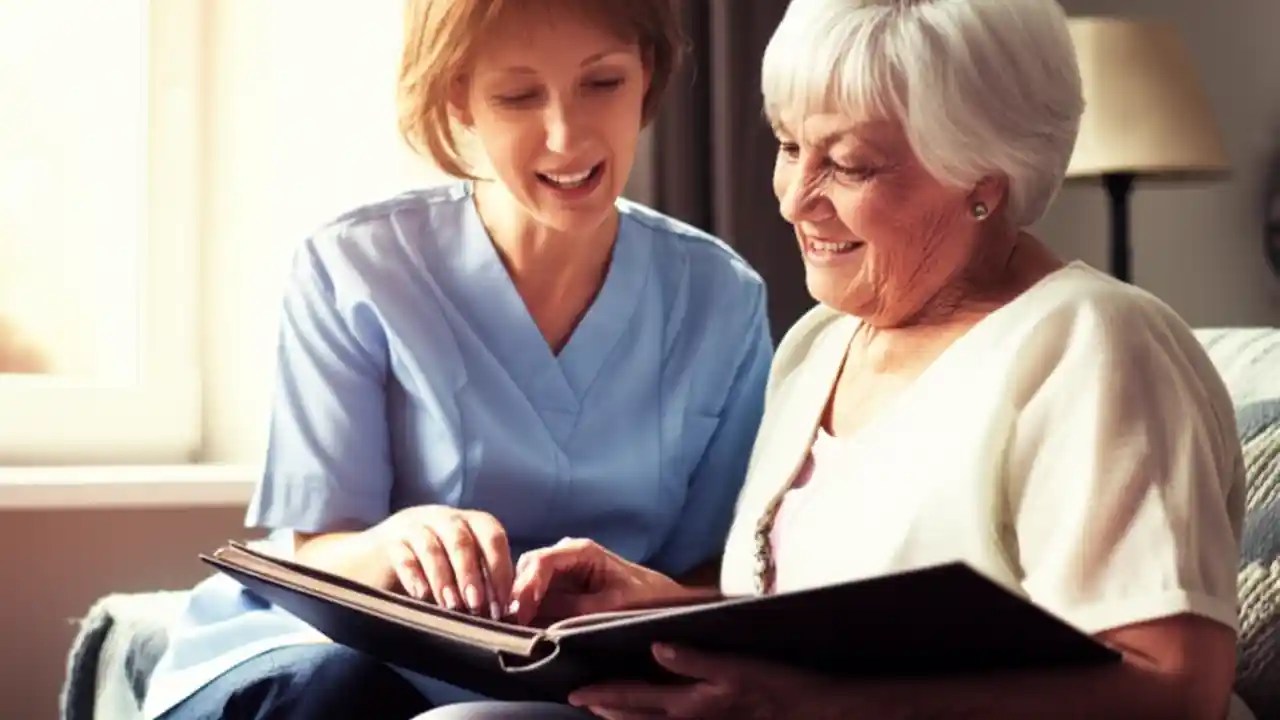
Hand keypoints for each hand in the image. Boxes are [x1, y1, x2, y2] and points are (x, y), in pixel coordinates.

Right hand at [371, 505, 512, 618]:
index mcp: (468, 522)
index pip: (492, 536)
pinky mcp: (388, 542)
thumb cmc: (428, 570)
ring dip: (445, 578)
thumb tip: (508, 613)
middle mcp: (443, 518)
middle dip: (472, 575)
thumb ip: (482, 583)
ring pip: (432, 547)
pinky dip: (414, 576)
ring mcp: (414, 526)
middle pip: (462, 540)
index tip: (502, 604)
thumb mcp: (459, 570)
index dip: (500, 570)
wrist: (372, 561)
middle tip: (477, 606)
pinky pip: (403, 556)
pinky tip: (421, 596)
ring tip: (452, 607)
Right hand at [508, 538, 683, 625]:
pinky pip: (539, 597)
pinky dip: (529, 611)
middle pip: (528, 569)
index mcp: (581, 551)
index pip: (541, 562)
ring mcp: (563, 573)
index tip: (517, 613)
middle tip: (510, 625)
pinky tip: (524, 628)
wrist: (666, 603)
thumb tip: (536, 617)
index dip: (525, 587)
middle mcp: (567, 556)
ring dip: (520, 604)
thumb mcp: (611, 606)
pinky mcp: (563, 590)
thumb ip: (573, 610)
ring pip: (529, 583)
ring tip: (512, 629)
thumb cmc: (645, 599)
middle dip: (517, 595)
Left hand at [568, 644, 850, 719]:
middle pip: (635, 719)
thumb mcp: (737, 667)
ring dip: (625, 717)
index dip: (602, 695)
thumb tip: (655, 647)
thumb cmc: (776, 687)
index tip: (574, 692)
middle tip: (581, 700)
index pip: (633, 700)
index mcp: (688, 706)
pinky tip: (652, 711)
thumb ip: (694, 659)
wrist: (811, 712)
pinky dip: (650, 719)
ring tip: (605, 707)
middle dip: (606, 710)